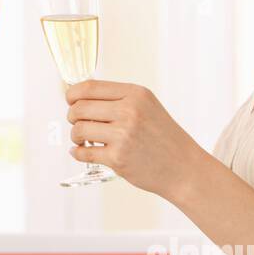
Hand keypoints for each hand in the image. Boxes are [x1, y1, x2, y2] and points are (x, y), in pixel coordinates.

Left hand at [65, 80, 209, 201]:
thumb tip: (79, 97)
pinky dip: (78, 153)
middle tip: (77, 123)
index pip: (89, 87)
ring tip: (83, 140)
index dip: (72, 94)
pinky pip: (84, 153)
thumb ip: (118, 99)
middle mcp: (129, 111)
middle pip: (79, 108)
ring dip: (75, 136)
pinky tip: (81, 152)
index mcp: (135, 94)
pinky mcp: (118, 158)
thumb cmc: (163, 137)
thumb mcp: (147, 106)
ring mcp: (123, 135)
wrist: (183, 167)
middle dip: (72, 116)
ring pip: (78, 130)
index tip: (70, 101)